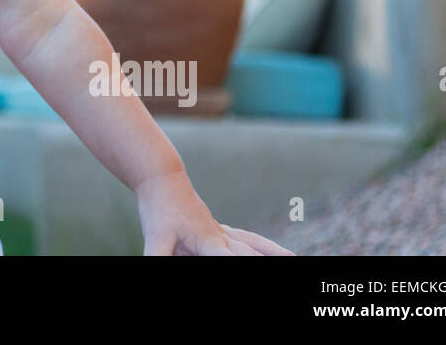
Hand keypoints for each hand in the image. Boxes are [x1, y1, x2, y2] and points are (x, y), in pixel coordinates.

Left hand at [135, 168, 294, 254]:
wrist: (161, 178)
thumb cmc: (158, 208)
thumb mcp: (154, 237)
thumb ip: (157, 256)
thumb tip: (151, 267)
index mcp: (209, 243)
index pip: (233, 259)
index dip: (248, 263)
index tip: (266, 265)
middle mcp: (220, 237)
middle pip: (250, 253)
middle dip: (271, 259)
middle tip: (294, 261)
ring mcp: (220, 231)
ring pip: (253, 243)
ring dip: (274, 251)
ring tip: (293, 257)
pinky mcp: (217, 227)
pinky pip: (246, 238)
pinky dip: (261, 245)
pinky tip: (267, 249)